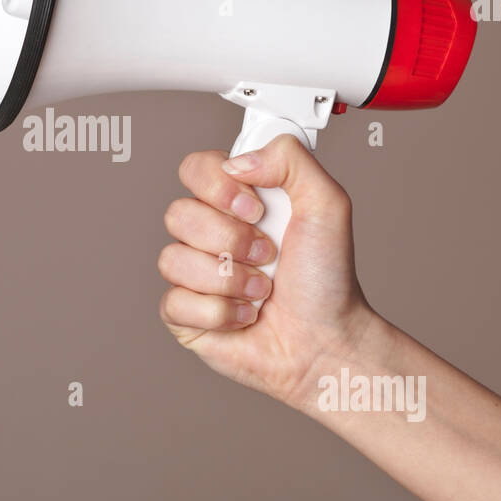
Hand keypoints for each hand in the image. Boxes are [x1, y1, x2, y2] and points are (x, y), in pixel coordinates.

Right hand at [158, 135, 375, 406]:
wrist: (326, 340)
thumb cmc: (327, 280)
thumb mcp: (328, 205)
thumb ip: (290, 160)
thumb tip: (238, 161)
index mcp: (236, 200)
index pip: (194, 169)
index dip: (217, 187)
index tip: (256, 208)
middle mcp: (210, 233)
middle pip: (178, 214)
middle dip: (230, 240)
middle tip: (268, 255)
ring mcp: (193, 274)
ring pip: (173, 260)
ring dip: (229, 280)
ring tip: (261, 290)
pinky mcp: (184, 315)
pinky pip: (175, 302)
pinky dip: (219, 313)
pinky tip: (245, 315)